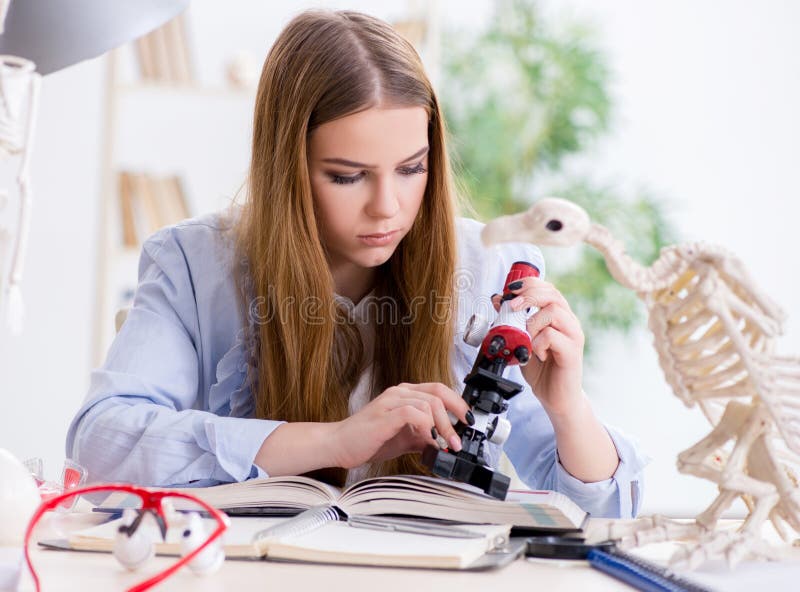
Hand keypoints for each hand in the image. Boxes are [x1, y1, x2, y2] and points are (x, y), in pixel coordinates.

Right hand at [331, 382, 470, 468]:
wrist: (339, 445)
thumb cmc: (368, 439)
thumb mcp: (404, 439)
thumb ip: (424, 437)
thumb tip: (445, 444)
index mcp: (405, 395)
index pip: (439, 389)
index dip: (458, 403)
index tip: (467, 421)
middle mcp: (399, 393)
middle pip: (438, 393)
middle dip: (455, 415)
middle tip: (459, 438)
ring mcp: (390, 402)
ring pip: (428, 403)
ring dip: (442, 426)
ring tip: (445, 445)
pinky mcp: (384, 415)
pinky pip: (412, 413)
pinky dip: (425, 426)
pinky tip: (427, 440)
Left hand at [491, 277, 584, 416]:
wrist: (556, 398)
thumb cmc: (542, 370)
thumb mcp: (522, 341)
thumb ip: (512, 322)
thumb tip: (498, 300)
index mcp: (559, 316)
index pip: (547, 288)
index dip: (529, 284)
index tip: (510, 290)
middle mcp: (569, 322)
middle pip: (552, 294)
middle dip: (528, 296)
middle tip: (513, 307)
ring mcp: (573, 336)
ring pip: (553, 311)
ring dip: (532, 322)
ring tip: (526, 339)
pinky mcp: (572, 352)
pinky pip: (552, 336)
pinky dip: (537, 343)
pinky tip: (536, 354)